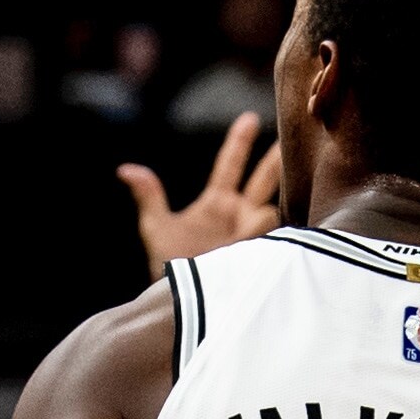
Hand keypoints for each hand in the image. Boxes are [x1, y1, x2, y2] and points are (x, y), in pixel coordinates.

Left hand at [116, 112, 281, 280]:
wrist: (185, 301)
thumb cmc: (170, 266)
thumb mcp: (156, 228)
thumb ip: (148, 196)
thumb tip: (125, 170)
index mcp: (216, 203)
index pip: (230, 164)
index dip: (240, 141)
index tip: (250, 117)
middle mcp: (239, 213)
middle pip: (264, 178)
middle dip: (277, 159)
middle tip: (294, 138)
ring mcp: (254, 233)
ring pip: (269, 211)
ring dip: (258, 220)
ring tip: (244, 236)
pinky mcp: (264, 253)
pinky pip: (279, 237)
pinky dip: (275, 237)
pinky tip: (277, 238)